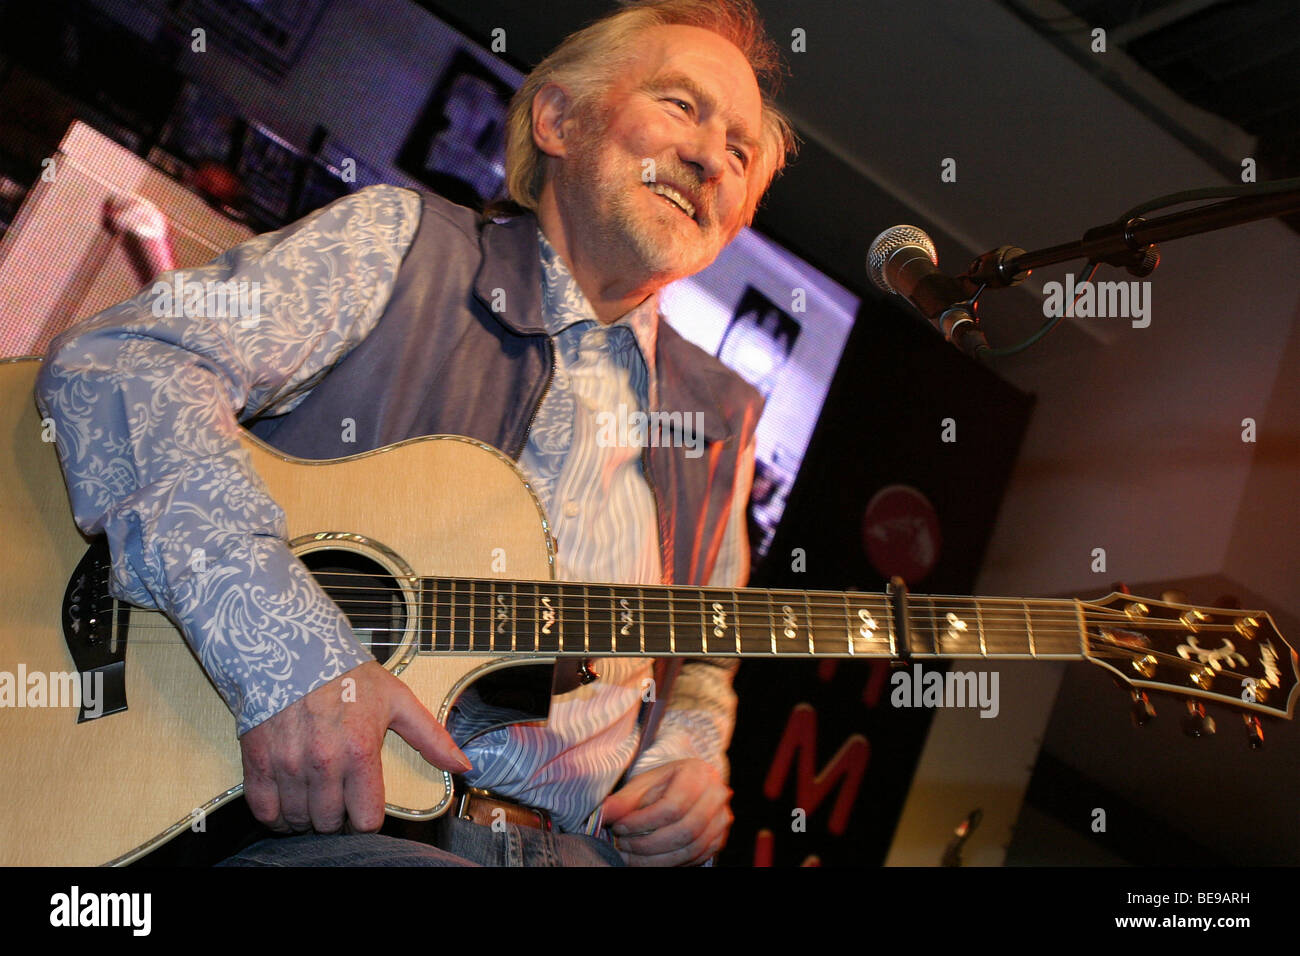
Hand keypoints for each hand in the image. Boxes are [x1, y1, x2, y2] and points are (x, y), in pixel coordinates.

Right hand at [239, 661, 471, 833]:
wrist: (294, 650)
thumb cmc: (349, 676)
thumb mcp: (398, 701)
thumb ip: (431, 737)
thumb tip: (462, 765)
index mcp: (360, 751)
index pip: (366, 820)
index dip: (367, 818)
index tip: (364, 806)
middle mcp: (323, 763)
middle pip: (331, 824)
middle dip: (338, 819)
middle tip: (339, 800)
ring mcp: (288, 764)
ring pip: (299, 821)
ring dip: (308, 818)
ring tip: (315, 799)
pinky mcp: (259, 761)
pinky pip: (264, 810)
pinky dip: (276, 814)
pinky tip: (287, 802)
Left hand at [601, 758, 732, 865]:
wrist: (685, 785)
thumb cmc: (663, 782)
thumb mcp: (642, 784)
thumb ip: (624, 800)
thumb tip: (603, 814)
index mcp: (699, 774)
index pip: (673, 806)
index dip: (643, 822)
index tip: (620, 827)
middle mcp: (717, 796)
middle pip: (685, 831)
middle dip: (649, 844)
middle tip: (623, 844)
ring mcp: (721, 820)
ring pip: (691, 849)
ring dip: (656, 859)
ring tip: (630, 855)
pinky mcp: (719, 839)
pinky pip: (695, 859)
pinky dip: (669, 863)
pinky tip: (647, 860)